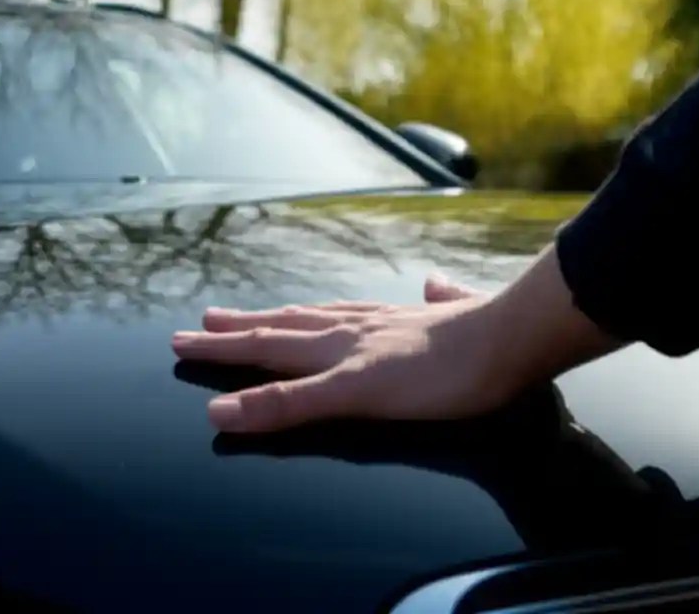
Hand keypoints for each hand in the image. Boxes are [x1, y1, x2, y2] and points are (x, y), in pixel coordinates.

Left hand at [172, 249, 620, 432]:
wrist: (510, 335)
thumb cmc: (492, 330)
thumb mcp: (460, 308)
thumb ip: (444, 298)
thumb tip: (438, 284)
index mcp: (376, 320)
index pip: (314, 314)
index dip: (278, 315)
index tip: (246, 313)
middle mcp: (353, 329)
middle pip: (281, 325)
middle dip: (236, 328)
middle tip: (193, 327)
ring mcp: (349, 355)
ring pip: (274, 349)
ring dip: (229, 348)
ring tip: (189, 344)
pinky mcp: (354, 385)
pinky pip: (292, 400)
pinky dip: (253, 405)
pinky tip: (219, 414)